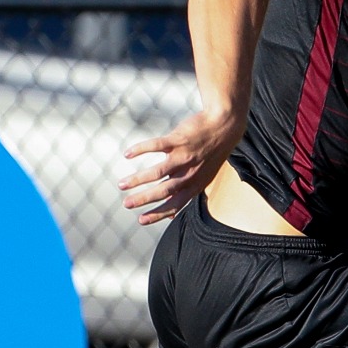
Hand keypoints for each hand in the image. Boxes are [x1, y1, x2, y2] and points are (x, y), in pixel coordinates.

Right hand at [120, 108, 242, 224]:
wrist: (225, 126)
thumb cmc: (210, 154)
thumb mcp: (204, 178)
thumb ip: (185, 194)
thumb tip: (171, 216)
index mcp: (195, 184)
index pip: (176, 204)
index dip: (158, 214)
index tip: (141, 220)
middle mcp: (190, 173)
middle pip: (164, 190)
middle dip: (144, 199)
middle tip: (126, 204)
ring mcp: (184, 156)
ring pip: (158, 172)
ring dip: (138, 179)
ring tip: (122, 184)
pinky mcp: (179, 139)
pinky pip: (156, 145)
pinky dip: (140, 149)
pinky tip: (127, 154)